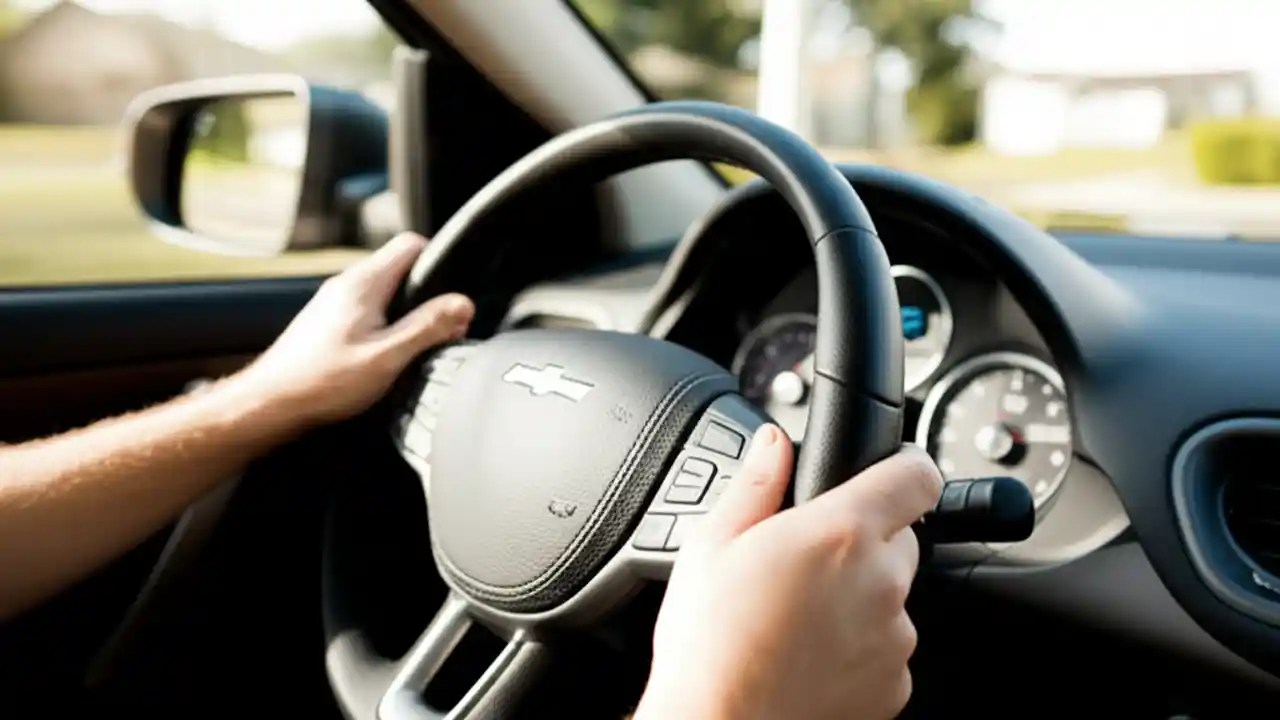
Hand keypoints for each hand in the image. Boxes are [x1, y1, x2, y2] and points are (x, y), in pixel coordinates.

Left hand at [238, 232, 473, 425]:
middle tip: (439, 330)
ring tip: (413, 346)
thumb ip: (427, 327)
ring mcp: (335, 301)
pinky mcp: (328, 321)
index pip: (411, 244)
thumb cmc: (322, 381)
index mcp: (364, 283)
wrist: (270, 403)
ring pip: (385, 291)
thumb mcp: (387, 357)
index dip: (439, 263)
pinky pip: (368, 310)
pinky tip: (385, 355)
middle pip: (400, 269)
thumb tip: (463, 304)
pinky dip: (385, 325)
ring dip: (406, 313)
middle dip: (426, 294)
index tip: (451, 297)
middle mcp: (347, 284)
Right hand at [636, 427, 943, 719]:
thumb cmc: (709, 644)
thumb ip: (756, 484)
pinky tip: (808, 653)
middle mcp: (880, 583)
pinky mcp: (893, 685)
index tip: (890, 471)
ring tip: (797, 618)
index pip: (916, 477)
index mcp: (841, 533)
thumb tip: (773, 444)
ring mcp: (893, 639)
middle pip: (900, 539)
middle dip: (862, 542)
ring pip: (891, 597)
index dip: (905, 466)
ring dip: (860, 598)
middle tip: (806, 563)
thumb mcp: (712, 544)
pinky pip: (887, 649)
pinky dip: (860, 648)